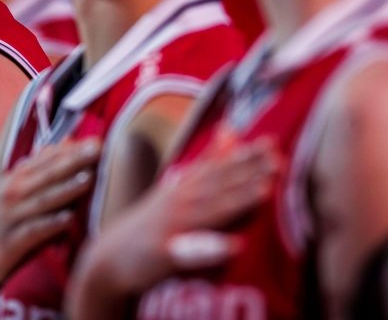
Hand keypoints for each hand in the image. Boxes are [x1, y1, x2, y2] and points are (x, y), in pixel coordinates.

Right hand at [0, 137, 102, 292]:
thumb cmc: (4, 219)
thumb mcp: (16, 189)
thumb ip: (41, 166)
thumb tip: (68, 141)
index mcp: (17, 177)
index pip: (47, 159)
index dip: (71, 149)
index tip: (96, 141)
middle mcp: (13, 193)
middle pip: (48, 174)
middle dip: (73, 161)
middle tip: (97, 149)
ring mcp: (10, 217)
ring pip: (42, 200)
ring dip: (66, 189)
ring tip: (89, 179)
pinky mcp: (9, 243)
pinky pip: (32, 232)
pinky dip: (50, 225)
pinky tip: (68, 220)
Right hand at [69, 137, 277, 306]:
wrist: (109, 257)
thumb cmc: (151, 224)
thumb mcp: (176, 188)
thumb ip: (205, 163)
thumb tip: (230, 131)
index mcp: (183, 187)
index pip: (216, 167)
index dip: (244, 156)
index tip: (271, 144)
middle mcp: (178, 201)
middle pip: (217, 184)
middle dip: (248, 172)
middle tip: (277, 160)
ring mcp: (171, 226)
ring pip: (209, 211)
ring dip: (237, 201)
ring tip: (265, 192)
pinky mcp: (164, 254)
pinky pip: (191, 252)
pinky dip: (213, 248)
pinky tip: (235, 246)